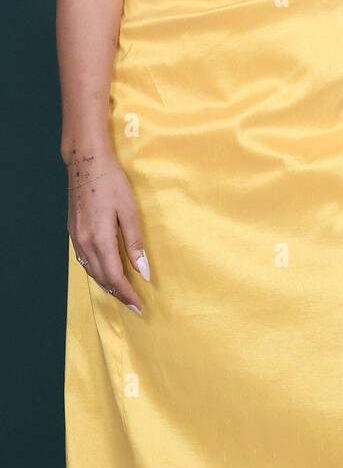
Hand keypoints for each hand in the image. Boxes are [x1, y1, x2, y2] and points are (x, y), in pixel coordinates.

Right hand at [66, 155, 149, 311]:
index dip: (127, 294)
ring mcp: (75, 238)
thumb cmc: (111, 182)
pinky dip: (96, 271)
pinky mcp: (73, 231)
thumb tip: (143, 271)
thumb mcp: (129, 211)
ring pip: (90, 271)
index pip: (115, 276)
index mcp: (100, 239)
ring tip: (122, 292)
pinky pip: (84, 260)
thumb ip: (135, 243)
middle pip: (101, 278)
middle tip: (134, 304)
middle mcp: (84, 242)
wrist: (86, 162)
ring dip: (106, 284)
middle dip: (117, 293)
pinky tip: (105, 271)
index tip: (139, 306)